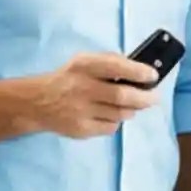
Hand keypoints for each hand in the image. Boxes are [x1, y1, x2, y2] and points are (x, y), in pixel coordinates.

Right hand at [28, 52, 159, 138]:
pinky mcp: (81, 129)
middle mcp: (81, 88)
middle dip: (144, 98)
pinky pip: (111, 127)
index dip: (138, 72)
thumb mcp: (84, 61)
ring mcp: (81, 111)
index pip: (116, 67)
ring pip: (120, 114)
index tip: (153, 76)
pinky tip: (112, 115)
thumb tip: (141, 69)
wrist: (37, 103)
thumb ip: (109, 62)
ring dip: (132, 110)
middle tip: (154, 98)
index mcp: (83, 66)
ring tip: (133, 105)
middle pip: (122, 96)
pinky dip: (117, 121)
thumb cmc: (68, 78)